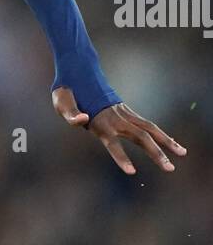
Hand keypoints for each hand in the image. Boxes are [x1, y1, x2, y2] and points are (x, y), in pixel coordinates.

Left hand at [52, 88, 186, 174]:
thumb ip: (71, 115)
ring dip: (166, 142)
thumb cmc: (66, 94)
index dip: (121, 157)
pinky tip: (171, 143)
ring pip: (150, 130)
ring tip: (182, 153)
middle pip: (141, 138)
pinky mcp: (127, 112)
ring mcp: (124, 114)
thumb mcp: (61, 104)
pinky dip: (161, 134)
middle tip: (170, 169)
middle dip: (156, 154)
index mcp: (100, 122)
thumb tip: (83, 119)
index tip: (131, 172)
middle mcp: (116, 119)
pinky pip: (148, 125)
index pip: (113, 144)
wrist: (78, 73)